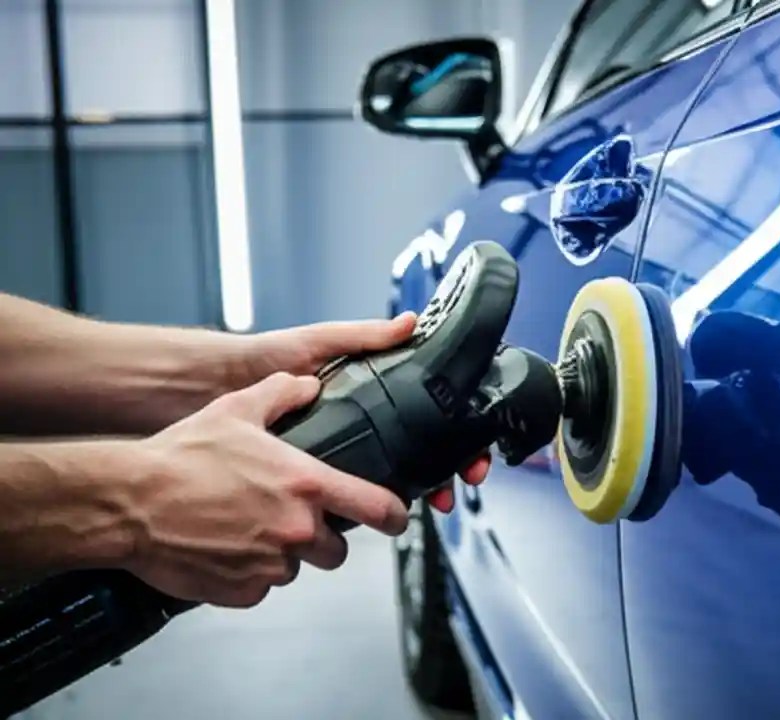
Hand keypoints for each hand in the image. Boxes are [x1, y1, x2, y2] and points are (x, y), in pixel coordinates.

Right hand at [127, 373, 410, 607]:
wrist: (129, 502)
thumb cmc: (180, 457)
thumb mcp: (236, 409)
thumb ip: (281, 394)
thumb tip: (307, 384)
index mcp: (306, 485)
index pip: (377, 508)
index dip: (395, 515)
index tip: (398, 518)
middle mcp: (296, 528)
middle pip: (336, 549)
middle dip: (321, 538)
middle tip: (289, 520)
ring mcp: (271, 565)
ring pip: (295, 567)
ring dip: (281, 554)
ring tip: (245, 527)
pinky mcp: (243, 591)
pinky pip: (260, 587)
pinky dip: (249, 574)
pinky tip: (224, 547)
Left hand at [229, 311, 488, 509]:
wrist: (212, 390)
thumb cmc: (263, 359)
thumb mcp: (319, 341)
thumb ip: (364, 335)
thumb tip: (410, 323)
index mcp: (374, 392)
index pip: (431, 413)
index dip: (458, 435)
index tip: (471, 452)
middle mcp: (367, 422)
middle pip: (425, 452)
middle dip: (449, 471)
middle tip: (457, 486)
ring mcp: (347, 450)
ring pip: (399, 478)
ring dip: (423, 491)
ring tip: (430, 502)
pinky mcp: (319, 475)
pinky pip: (357, 495)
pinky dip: (379, 504)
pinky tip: (387, 510)